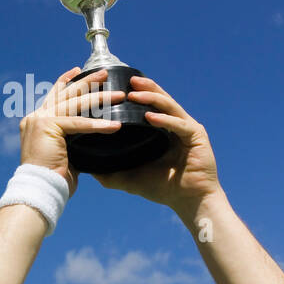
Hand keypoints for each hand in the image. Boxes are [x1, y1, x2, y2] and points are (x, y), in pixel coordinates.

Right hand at [19, 67, 124, 198]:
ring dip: (100, 98)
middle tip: (104, 73)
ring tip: (120, 95)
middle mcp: (36, 117)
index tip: (78, 71)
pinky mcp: (48, 127)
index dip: (66, 82)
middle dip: (87, 82)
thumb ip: (74, 142)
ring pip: (75, 104)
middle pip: (65, 93)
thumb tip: (92, 140)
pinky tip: (115, 126)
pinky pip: (78, 123)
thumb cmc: (53, 179)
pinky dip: (98, 126)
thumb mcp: (65, 154)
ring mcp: (40, 120)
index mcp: (37, 122)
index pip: (54, 96)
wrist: (39, 190)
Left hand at [92, 75, 220, 217]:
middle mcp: (176, 123)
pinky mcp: (196, 136)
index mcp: (162, 129)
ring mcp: (187, 128)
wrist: (190, 202)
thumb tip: (88, 169)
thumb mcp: (131, 178)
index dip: (134, 94)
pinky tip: (150, 117)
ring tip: (133, 94)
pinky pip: (179, 124)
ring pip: (168, 106)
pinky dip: (164, 120)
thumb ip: (111, 173)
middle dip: (143, 88)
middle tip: (126, 81)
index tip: (115, 88)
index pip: (148, 106)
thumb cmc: (164, 188)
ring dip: (151, 98)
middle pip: (159, 99)